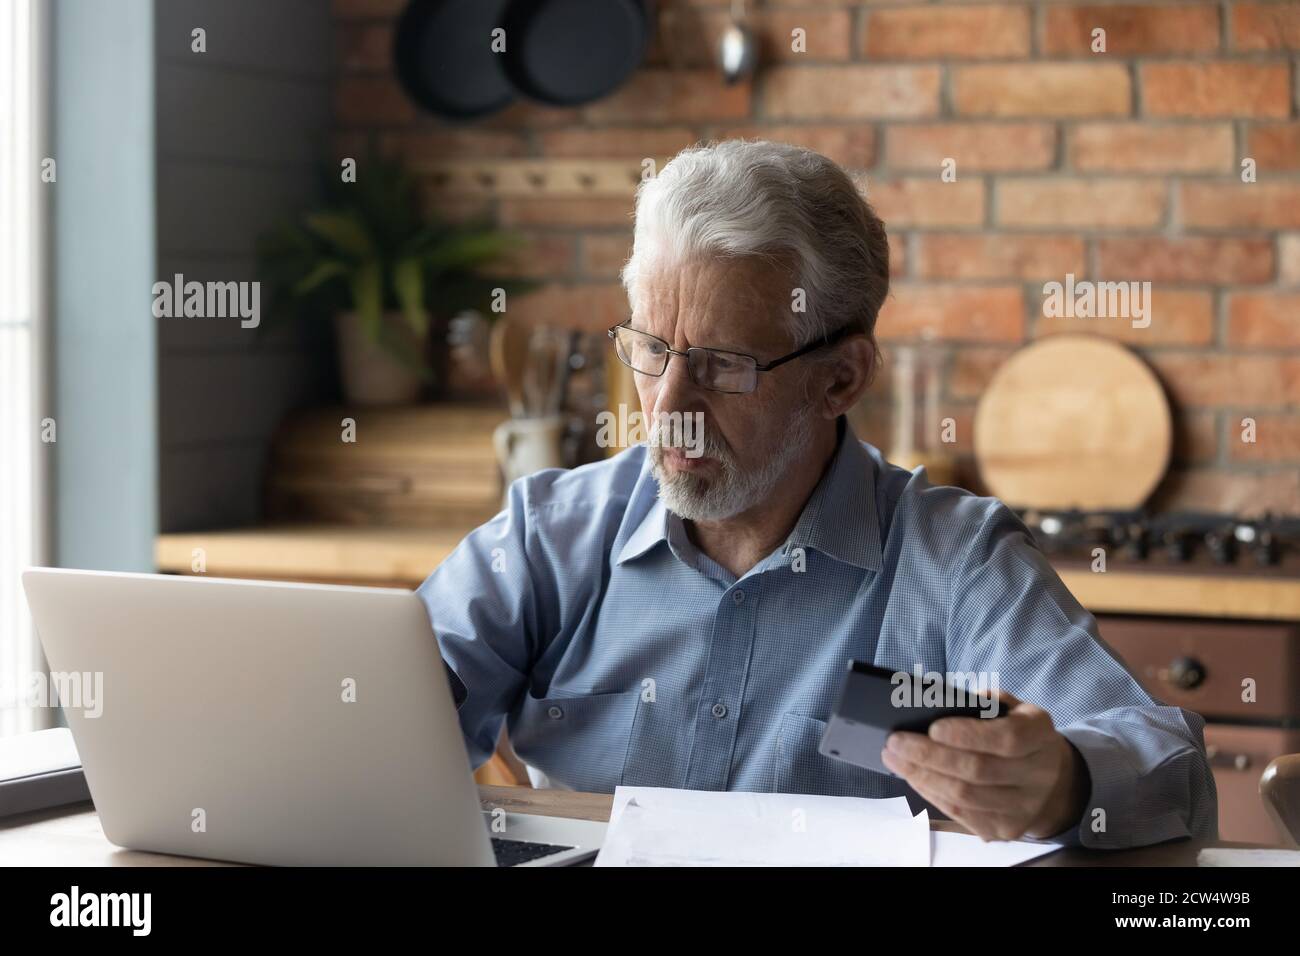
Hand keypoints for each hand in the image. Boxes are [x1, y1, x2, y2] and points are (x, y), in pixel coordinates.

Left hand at [879, 690, 1089, 841]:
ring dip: (922, 777)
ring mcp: (1025, 806)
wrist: (1048, 776)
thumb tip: (934, 705)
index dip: (967, 735)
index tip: (932, 728)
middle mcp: (1039, 774)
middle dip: (928, 756)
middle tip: (894, 743)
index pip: (1006, 738)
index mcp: (1040, 734)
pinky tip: (913, 777)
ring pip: (965, 796)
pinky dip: (931, 794)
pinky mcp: (1007, 828)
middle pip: (977, 770)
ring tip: (895, 759)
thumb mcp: (1007, 706)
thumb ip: (979, 703)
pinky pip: (961, 814)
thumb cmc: (1014, 729)